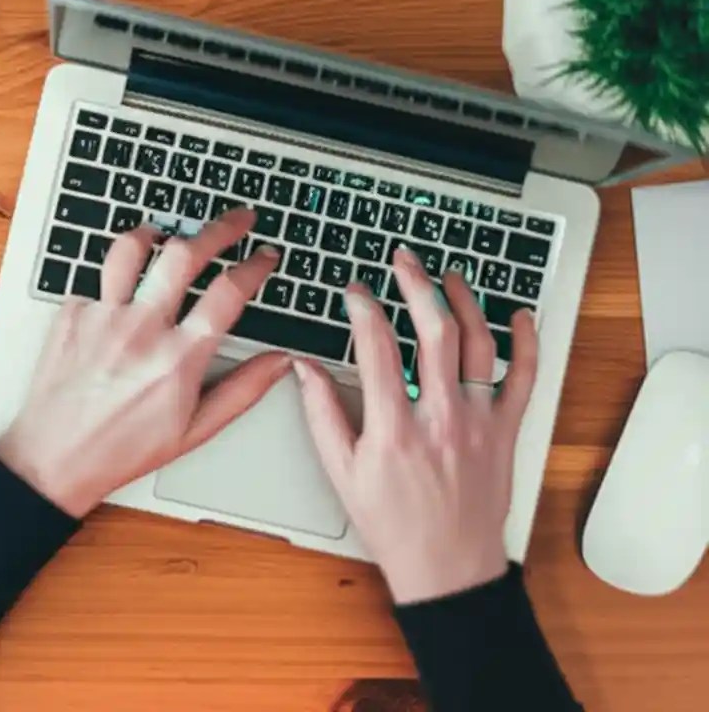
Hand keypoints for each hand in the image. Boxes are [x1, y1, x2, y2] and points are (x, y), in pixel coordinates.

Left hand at [0, 209, 292, 517]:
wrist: (54, 459)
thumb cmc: (122, 450)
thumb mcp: (194, 431)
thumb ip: (243, 391)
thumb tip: (280, 362)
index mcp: (178, 359)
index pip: (228, 293)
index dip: (255, 266)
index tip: (265, 255)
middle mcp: (141, 330)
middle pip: (186, 254)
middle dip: (220, 228)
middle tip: (236, 220)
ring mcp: (102, 317)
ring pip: (133, 249)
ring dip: (156, 233)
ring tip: (167, 234)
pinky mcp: (70, 315)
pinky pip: (97, 281)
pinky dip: (113, 281)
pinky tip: (119, 295)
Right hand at [294, 247, 537, 603]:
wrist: (448, 567)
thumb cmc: (393, 524)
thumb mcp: (342, 472)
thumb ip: (321, 414)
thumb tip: (303, 368)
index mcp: (393, 429)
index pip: (377, 347)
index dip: (364, 308)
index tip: (355, 291)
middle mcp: (441, 418)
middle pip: (434, 331)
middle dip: (416, 284)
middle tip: (404, 260)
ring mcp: (479, 422)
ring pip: (479, 344)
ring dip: (464, 301)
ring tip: (448, 277)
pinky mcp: (506, 431)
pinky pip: (523, 377)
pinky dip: (525, 341)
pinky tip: (517, 315)